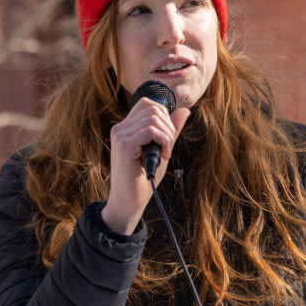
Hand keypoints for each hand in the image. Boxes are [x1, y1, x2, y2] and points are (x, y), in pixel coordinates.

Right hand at [101, 97, 189, 233]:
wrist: (129, 201)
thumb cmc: (143, 179)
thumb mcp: (160, 149)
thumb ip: (170, 130)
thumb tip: (185, 110)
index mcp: (126, 128)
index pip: (147, 103)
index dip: (164, 115)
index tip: (167, 136)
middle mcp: (120, 128)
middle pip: (152, 108)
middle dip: (168, 126)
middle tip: (168, 146)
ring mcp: (120, 135)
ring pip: (153, 118)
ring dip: (167, 136)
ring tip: (165, 153)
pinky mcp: (124, 145)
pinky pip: (150, 130)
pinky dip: (163, 141)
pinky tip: (163, 155)